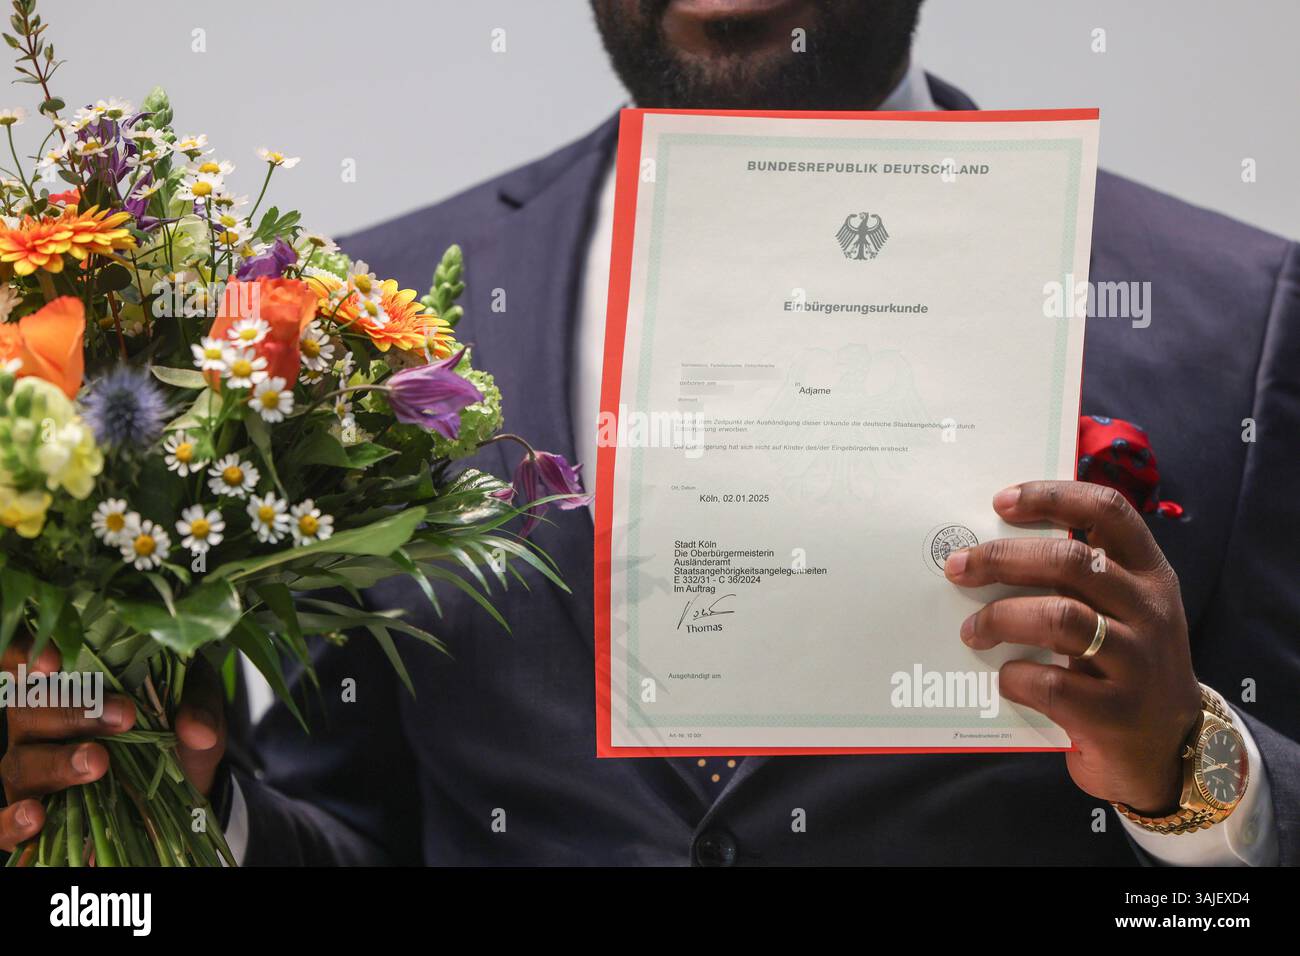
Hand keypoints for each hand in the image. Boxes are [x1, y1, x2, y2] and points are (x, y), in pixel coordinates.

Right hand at [0, 637, 226, 852]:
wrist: (182, 780)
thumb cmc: (175, 725)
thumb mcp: (196, 705)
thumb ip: (198, 707)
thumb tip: (198, 732)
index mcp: (68, 680)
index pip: (27, 659)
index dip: (25, 654)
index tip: (51, 662)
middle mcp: (39, 722)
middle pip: (27, 711)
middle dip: (72, 711)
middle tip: (123, 716)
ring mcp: (32, 767)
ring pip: (21, 763)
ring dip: (59, 762)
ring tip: (98, 762)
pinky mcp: (36, 812)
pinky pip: (4, 824)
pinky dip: (13, 823)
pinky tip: (35, 817)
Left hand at [945, 480, 1202, 814]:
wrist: (1169, 749)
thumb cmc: (1124, 665)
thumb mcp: (1120, 611)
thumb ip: (1078, 580)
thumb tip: (989, 548)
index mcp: (1150, 574)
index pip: (1109, 512)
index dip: (1051, 497)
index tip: (1000, 501)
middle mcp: (1151, 610)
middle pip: (1072, 562)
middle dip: (1003, 559)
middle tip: (958, 567)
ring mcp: (1139, 662)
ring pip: (1061, 618)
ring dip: (1000, 618)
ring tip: (971, 631)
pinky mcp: (1117, 713)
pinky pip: (1051, 684)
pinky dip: (1015, 676)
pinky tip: (1005, 678)